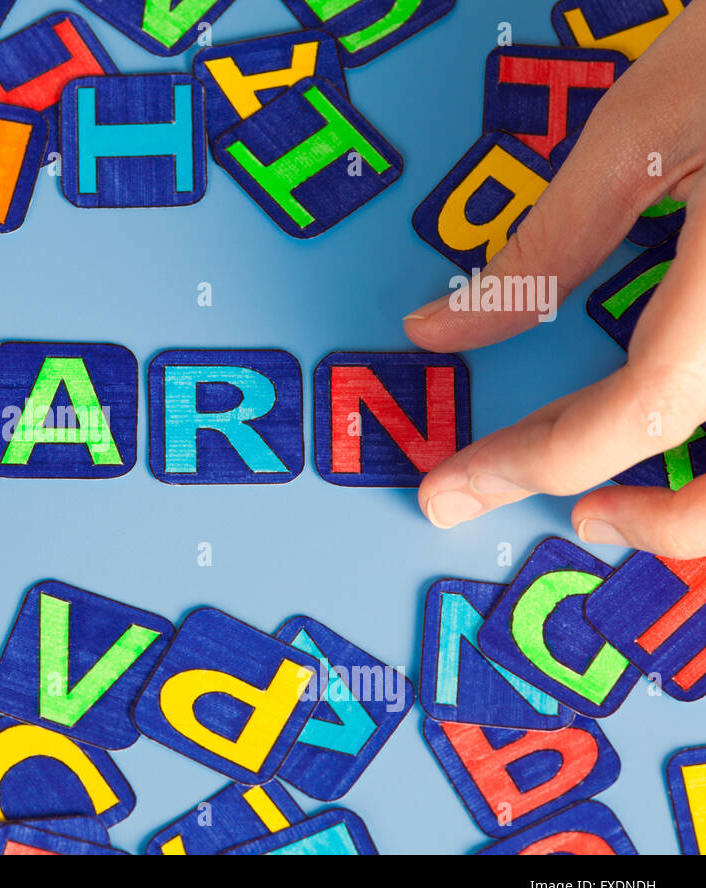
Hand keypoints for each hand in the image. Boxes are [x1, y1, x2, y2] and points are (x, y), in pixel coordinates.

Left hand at [404, 1, 705, 558]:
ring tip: (627, 493)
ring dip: (705, 510)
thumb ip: (546, 248)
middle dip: (641, 520)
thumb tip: (445, 327)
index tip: (455, 485)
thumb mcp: (644, 129)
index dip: (534, 462)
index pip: (643, 414)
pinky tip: (695, 434)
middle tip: (557, 504)